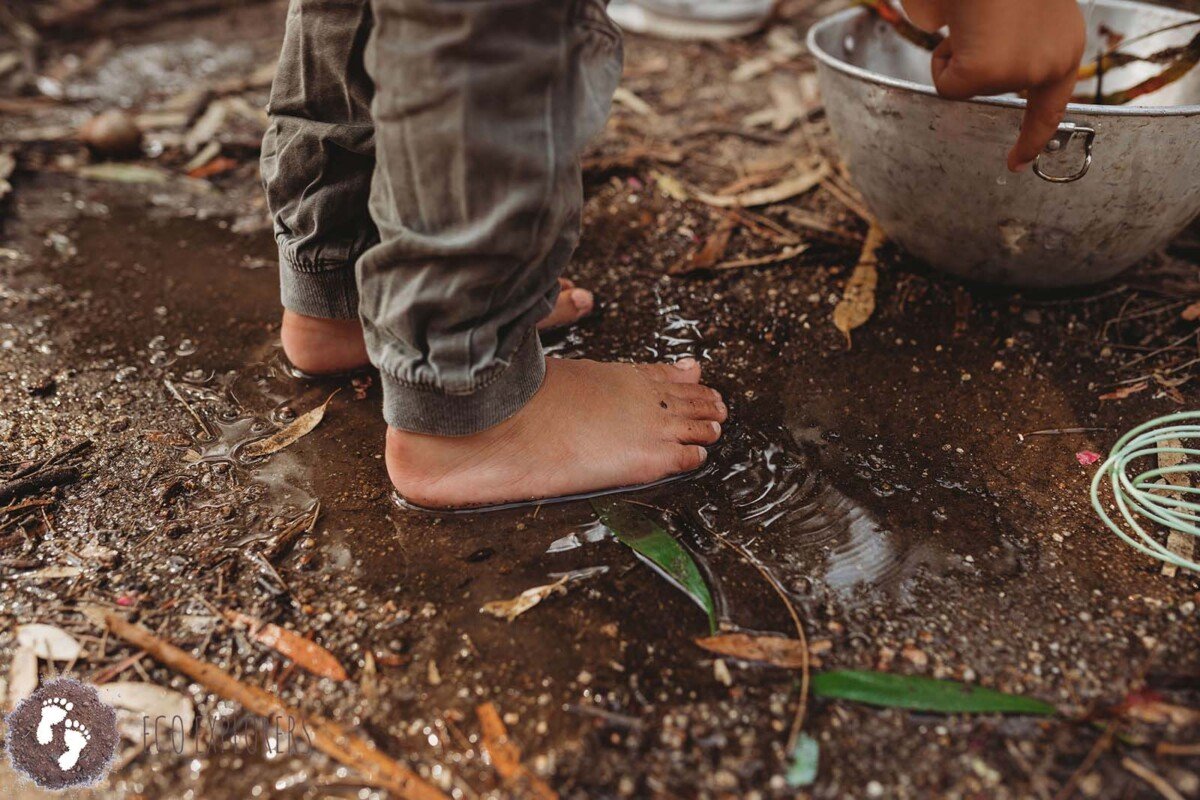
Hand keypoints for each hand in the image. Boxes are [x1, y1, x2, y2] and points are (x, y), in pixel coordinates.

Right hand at [901, 0, 1085, 171]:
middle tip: (971, 25)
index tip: (1018, 163)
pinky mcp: (987, 74)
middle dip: (970, 63)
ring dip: (956, 54)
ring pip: (966, 85)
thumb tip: (947, 38)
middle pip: (992, 87)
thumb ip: (997, 43)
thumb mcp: (1011, 15)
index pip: (1052, 106)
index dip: (1033, 137)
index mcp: (1065, 45)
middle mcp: (1052, 63)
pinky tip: (957, 26)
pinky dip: (941, 61)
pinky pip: (947, 87)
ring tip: (969, 15)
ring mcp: (1021, 72)